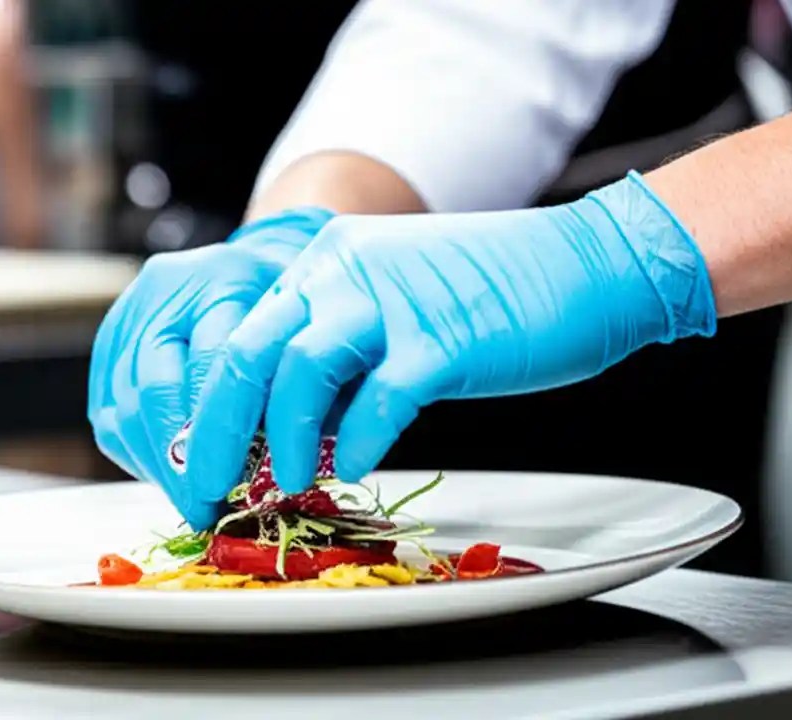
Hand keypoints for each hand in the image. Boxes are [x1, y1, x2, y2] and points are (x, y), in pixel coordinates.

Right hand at [87, 207, 332, 527]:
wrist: (253, 262)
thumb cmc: (288, 306)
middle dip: (178, 463)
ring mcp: (127, 316)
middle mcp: (165, 293)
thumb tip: (288, 459)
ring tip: (188, 501)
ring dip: (156, 466)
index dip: (217, 436)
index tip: (226, 488)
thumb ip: (296, 386)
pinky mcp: (107, 344)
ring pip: (125, 409)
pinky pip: (109, 415)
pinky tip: (169, 475)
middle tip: (201, 510)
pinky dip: (138, 453)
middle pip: (156, 392)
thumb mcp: (308, 332)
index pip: (211, 368)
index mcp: (224, 282)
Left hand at [185, 172, 716, 506]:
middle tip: (204, 484)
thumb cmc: (495, 295)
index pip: (242, 330)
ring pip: (296, 369)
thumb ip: (342, 353)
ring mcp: (393, 304)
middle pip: (246, 350)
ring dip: (281, 437)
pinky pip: (378, 399)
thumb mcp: (395, 305)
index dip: (211, 399)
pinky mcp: (442, 342)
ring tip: (283, 480)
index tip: (203, 452)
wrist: (589, 264)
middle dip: (213, 428)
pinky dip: (359, 441)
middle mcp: (345, 272)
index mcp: (329, 262)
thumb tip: (298, 427)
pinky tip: (360, 465)